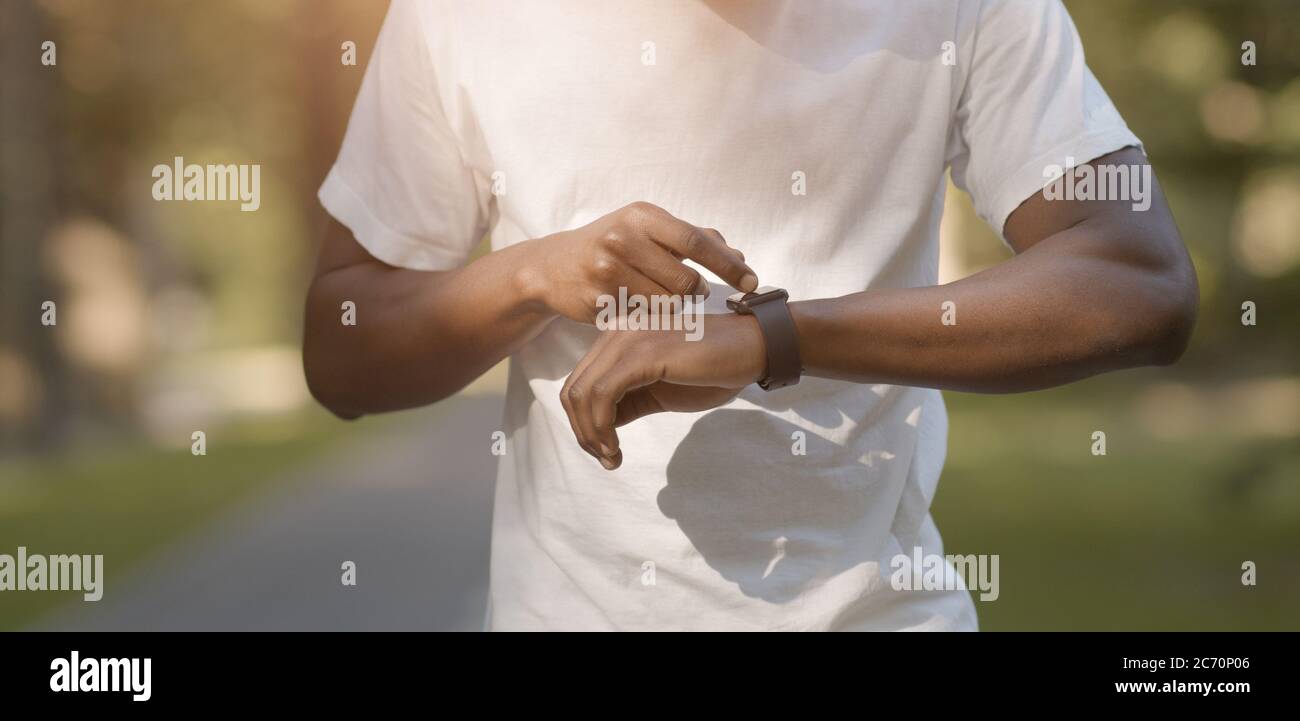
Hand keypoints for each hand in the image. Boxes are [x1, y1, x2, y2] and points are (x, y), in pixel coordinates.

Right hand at [518, 202, 758, 323]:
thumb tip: (738, 254)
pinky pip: (643, 318)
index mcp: (641, 215)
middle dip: (696, 292)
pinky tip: (637, 308)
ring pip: (667, 304)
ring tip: (660, 297)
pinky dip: (649, 317)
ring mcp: (607, 269)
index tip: (751, 281)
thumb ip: (693, 239)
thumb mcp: (646, 230)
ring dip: (674, 308)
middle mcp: (622, 237)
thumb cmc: (612, 246)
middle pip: (685, 280)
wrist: (552, 267)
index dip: (728, 264)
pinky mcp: (597, 298)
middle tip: (693, 293)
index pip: (696, 240)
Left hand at [560, 313, 765, 469]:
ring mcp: (627, 340)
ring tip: (611, 457)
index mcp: (617, 339)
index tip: (604, 451)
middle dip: (583, 432)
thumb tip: (601, 426)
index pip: (579, 383)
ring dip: (591, 434)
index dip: (583, 423)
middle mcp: (615, 334)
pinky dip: (602, 426)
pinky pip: (604, 394)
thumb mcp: (660, 391)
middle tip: (606, 459)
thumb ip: (628, 401)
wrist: (752, 348)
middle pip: (573, 390)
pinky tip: (616, 446)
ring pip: (583, 394)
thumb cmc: (712, 369)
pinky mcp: (643, 353)